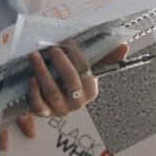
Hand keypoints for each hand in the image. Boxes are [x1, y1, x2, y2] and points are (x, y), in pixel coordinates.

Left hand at [0, 43, 129, 150]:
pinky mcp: (45, 113)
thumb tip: (124, 46)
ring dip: (43, 73)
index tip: (69, 42)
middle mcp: (77, 103)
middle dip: (62, 63)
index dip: (77, 56)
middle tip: (53, 48)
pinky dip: (34, 92)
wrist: (53, 97)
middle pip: (71, 82)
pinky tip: (31, 78)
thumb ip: (106, 58)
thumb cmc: (72, 79)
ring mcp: (60, 109)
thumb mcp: (88, 69)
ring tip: (35, 56)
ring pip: (52, 92)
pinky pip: (39, 106)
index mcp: (91, 91)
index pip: (87, 72)